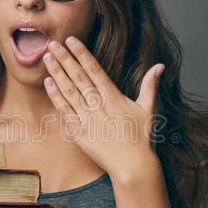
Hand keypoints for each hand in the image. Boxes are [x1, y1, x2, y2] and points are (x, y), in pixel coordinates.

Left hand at [42, 36, 163, 182]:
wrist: (132, 167)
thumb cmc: (141, 139)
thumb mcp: (148, 109)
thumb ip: (149, 85)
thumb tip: (159, 65)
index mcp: (114, 97)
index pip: (95, 70)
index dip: (82, 54)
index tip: (71, 41)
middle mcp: (99, 106)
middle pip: (79, 78)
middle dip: (65, 59)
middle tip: (53, 44)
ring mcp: (88, 119)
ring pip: (69, 92)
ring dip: (57, 74)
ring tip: (47, 59)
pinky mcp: (80, 133)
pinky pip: (65, 112)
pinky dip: (56, 97)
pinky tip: (48, 83)